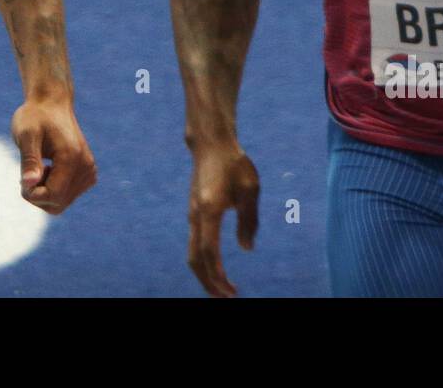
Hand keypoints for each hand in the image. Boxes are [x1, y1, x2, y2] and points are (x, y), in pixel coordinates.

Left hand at [11, 97, 95, 213]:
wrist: (52, 104)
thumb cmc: (35, 117)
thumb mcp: (26, 134)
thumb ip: (29, 160)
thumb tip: (28, 184)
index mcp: (72, 157)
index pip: (52, 196)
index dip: (31, 194)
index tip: (21, 178)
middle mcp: (86, 167)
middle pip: (57, 204)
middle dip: (37, 195)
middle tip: (28, 173)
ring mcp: (89, 171)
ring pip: (62, 203)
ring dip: (45, 192)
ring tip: (40, 168)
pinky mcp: (88, 173)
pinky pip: (67, 196)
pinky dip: (54, 189)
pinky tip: (49, 170)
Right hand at [186, 143, 258, 297]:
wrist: (212, 144)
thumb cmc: (234, 163)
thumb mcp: (250, 189)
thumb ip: (248, 220)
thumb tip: (246, 249)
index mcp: (209, 210)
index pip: (208, 252)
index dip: (218, 275)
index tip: (231, 291)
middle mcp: (196, 216)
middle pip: (194, 259)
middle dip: (208, 283)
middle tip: (227, 298)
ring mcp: (192, 214)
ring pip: (192, 253)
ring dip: (205, 274)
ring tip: (222, 288)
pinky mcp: (195, 212)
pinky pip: (194, 244)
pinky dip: (203, 261)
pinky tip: (216, 266)